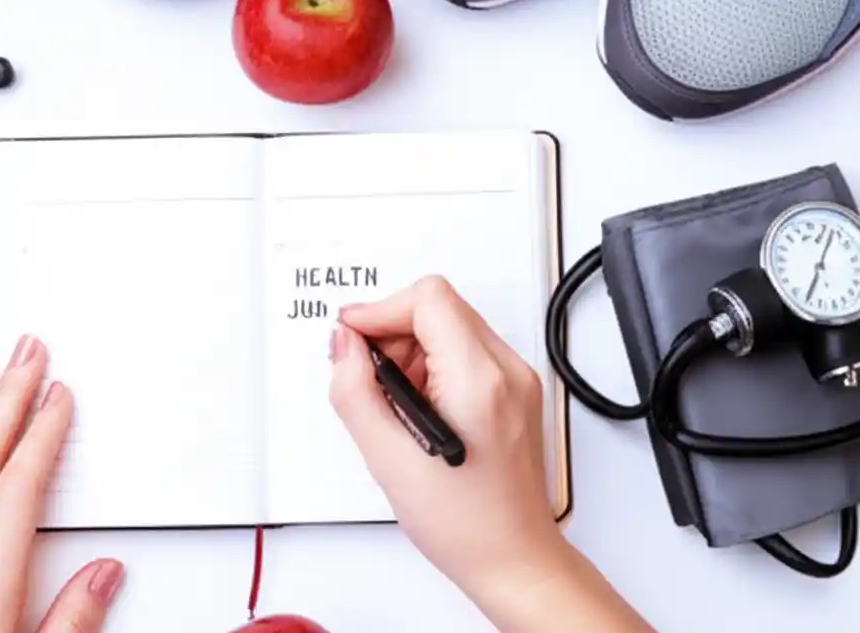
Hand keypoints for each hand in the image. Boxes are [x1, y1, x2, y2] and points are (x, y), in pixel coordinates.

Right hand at [331, 277, 650, 630]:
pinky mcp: (513, 391)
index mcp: (479, 380)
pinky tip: (419, 411)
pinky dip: (431, 368)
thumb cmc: (465, 523)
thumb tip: (343, 344)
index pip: (427, 299)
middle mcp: (506, 371)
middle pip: (438, 307)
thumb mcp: (387, 459)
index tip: (351, 339)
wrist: (513, 558)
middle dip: (392, 334)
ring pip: (449, 326)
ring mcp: (516, 380)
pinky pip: (463, 352)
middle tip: (370, 381)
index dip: (379, 312)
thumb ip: (355, 391)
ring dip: (410, 353)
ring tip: (397, 407)